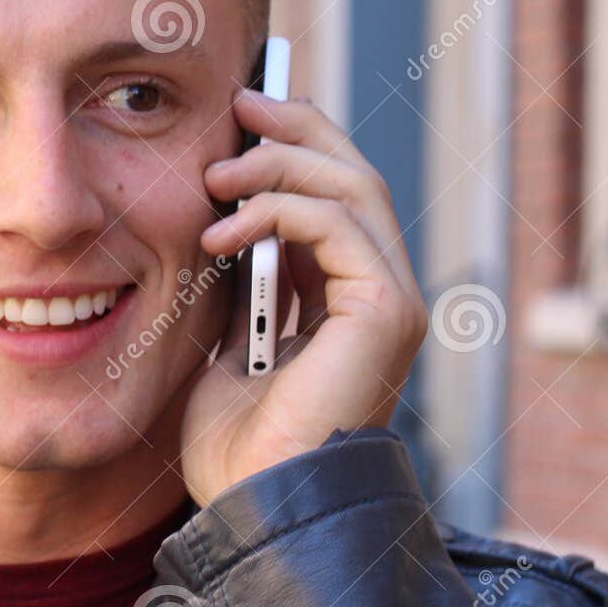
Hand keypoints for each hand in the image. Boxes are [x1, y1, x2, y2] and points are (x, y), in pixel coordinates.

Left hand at [178, 88, 429, 505]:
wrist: (254, 505)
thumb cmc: (235, 444)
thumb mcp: (226, 337)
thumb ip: (243, 279)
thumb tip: (224, 213)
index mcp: (348, 301)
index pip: (336, 200)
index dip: (298, 148)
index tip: (246, 115)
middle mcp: (381, 295)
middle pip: (355, 178)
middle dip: (298, 130)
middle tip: (242, 100)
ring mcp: (391, 302)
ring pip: (352, 189)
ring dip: (280, 163)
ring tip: (216, 170)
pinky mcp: (386, 311)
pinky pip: (338, 225)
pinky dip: (277, 210)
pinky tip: (221, 230)